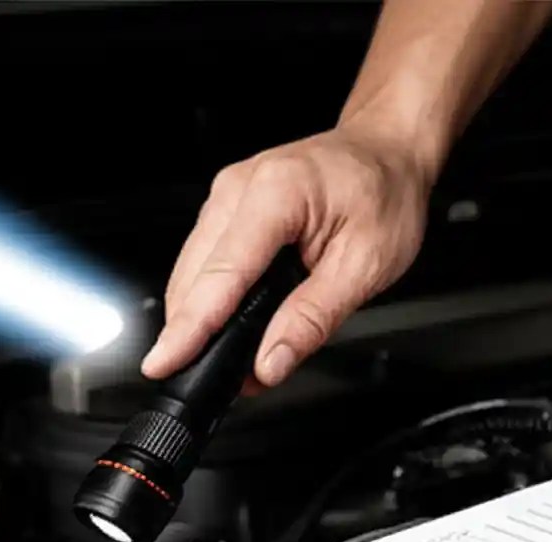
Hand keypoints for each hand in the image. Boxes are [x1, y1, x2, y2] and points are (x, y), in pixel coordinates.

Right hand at [140, 126, 432, 388]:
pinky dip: (211, 297)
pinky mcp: (227, 206)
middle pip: (194, 276)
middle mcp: (240, 188)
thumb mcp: (366, 265)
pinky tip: (230, 324)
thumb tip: (270, 363)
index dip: (190, 327)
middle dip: (195, 333)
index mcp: (276, 193)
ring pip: (191, 270)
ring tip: (231, 361)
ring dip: (201, 318)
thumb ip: (313, 318)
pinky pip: (204, 259)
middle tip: (216, 382)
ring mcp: (227, 194)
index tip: (164, 363)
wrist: (387, 149)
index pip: (221, 274)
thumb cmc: (384, 193)